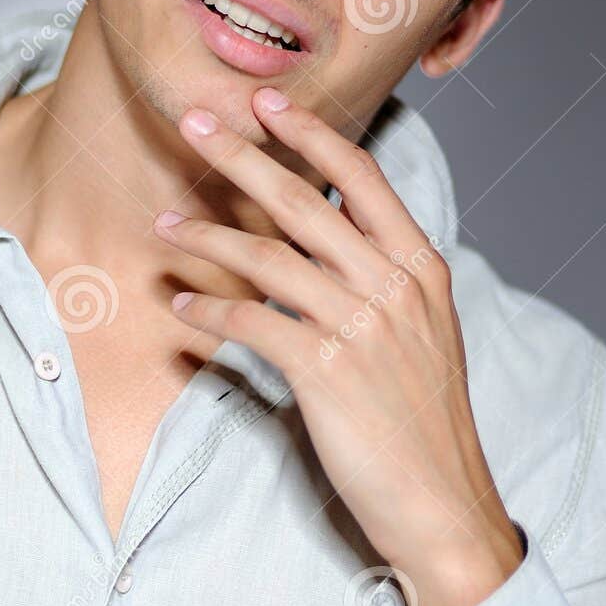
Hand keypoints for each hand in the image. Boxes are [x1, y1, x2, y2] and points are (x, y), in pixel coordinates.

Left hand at [153, 86, 525, 605]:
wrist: (442, 504)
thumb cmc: (424, 425)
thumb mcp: (422, 336)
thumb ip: (384, 283)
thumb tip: (329, 245)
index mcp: (420, 268)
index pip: (363, 178)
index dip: (311, 134)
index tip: (267, 102)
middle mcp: (395, 285)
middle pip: (304, 202)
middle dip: (241, 157)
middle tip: (193, 124)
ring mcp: (361, 326)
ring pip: (267, 257)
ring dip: (206, 237)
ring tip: (163, 226)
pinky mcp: (326, 371)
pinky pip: (250, 323)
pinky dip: (207, 310)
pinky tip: (179, 306)